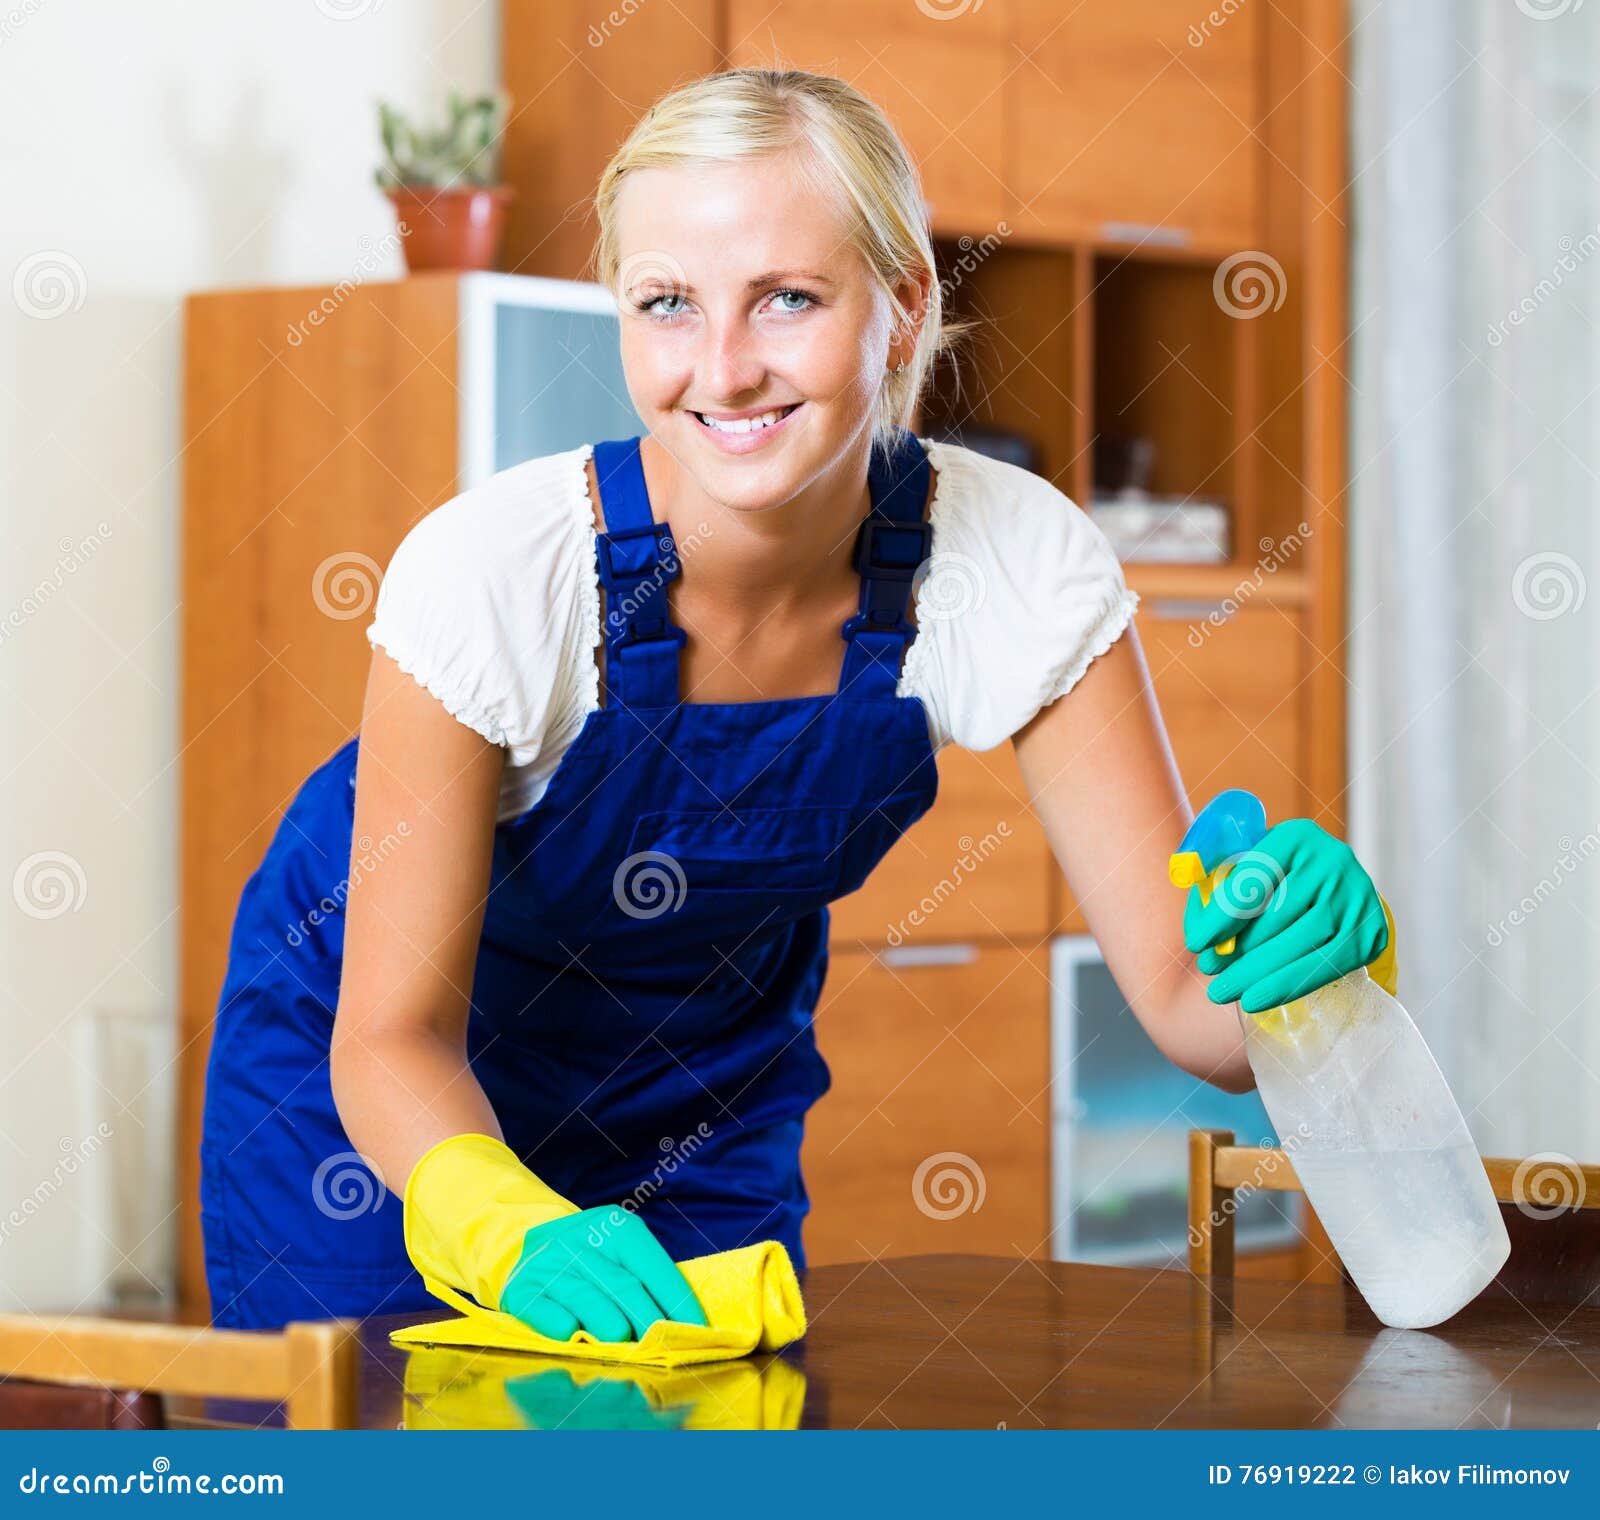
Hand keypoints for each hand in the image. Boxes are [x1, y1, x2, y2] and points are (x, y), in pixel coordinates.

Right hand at [403, 1134, 705, 1341]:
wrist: (524, 1247)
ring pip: (587, 1297)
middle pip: (624, 1286)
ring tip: (627, 1347)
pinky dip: (560, 1324)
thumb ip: (647, 1284)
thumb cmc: (590, 1263)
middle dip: (649, 1322)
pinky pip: (544, 1309)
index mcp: (618, 1228)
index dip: (678, 1304)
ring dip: (609, 1325)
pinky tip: (574, 1337)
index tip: (698, 1335)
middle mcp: (584, 1240)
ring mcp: (551, 1263)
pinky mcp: (521, 1289)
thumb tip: (688, 1327)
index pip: (654, 1267)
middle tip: (667, 1350)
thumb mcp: (619, 1256)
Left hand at [1182, 818, 1390, 1013]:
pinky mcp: (1371, 932)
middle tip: (1207, 970)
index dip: (1223, 914)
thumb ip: (1213, 876)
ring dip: (1258, 972)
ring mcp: (1358, 897)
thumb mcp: (1244, 862)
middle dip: (1238, 949)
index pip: (1255, 877)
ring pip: (1303, 942)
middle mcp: (1334, 861)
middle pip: (1279, 915)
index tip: (1195, 944)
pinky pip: (1327, 966)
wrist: (1334, 893)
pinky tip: (1256, 998)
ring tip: (1222, 991)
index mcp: (1297, 837)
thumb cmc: (1274, 881)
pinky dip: (1289, 985)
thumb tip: (1194, 912)